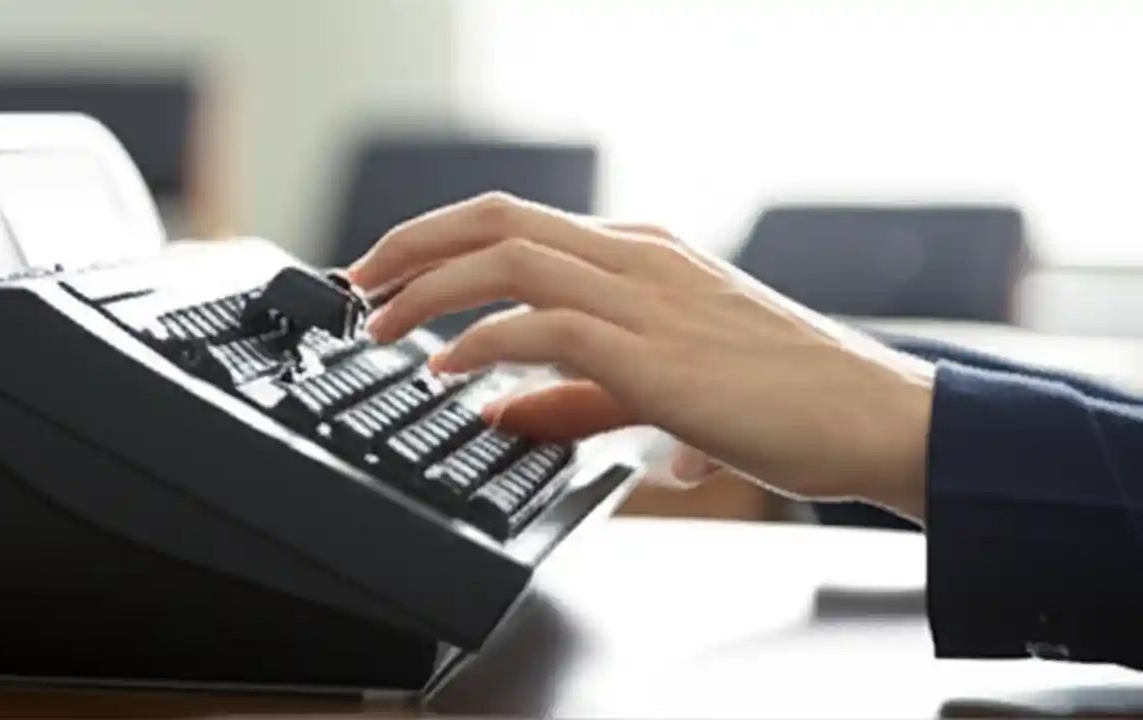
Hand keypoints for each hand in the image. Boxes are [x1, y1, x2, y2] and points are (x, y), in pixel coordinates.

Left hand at [348, 193, 934, 521]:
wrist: (873, 415)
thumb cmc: (786, 397)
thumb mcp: (662, 391)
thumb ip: (577, 397)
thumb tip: (502, 412)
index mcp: (640, 255)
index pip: (517, 220)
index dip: (440, 240)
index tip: (390, 274)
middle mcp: (636, 258)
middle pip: (495, 217)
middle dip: (412, 244)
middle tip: (360, 283)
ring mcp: (645, 295)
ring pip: (507, 256)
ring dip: (428, 286)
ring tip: (382, 323)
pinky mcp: (653, 350)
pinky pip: (544, 326)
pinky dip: (481, 341)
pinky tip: (448, 368)